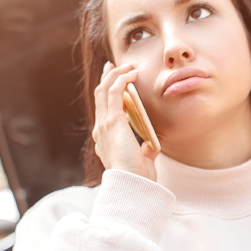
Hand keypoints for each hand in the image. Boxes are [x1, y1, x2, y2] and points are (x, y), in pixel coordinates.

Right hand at [92, 62, 158, 180]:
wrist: (133, 184)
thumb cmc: (138, 177)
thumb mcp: (142, 160)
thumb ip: (144, 150)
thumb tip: (150, 144)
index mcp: (106, 138)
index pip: (103, 110)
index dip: (108, 93)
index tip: (116, 80)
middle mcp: (101, 130)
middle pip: (100, 95)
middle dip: (108, 77)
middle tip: (118, 66)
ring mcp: (104, 124)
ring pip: (104, 90)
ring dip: (116, 74)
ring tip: (129, 66)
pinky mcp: (113, 121)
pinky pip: (114, 92)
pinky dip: (122, 79)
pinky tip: (132, 73)